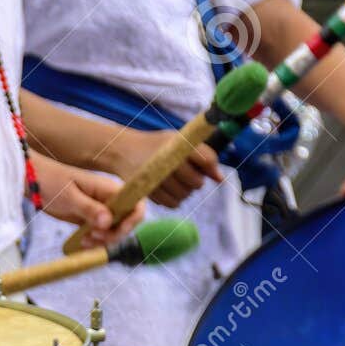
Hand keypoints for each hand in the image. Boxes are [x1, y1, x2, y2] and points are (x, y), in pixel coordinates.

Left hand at [30, 154, 145, 248]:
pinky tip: (82, 244)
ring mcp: (100, 210)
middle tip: (94, 236)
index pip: (136, 204)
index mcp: (109, 188)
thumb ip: (89, 209)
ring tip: (85, 241)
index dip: (133, 220)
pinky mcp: (89, 219)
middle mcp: (108, 199)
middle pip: (126, 222)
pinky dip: (94, 242)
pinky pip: (99, 234)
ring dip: (103, 241)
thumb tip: (108, 222)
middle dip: (115, 234)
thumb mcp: (69, 196)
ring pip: (113, 231)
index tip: (118, 229)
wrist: (33, 180)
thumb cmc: (51, 182)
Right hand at [108, 128, 222, 208]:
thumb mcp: (178, 142)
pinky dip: (174, 200)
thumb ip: (202, 156)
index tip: (207, 169)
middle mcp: (167, 162)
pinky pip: (172, 204)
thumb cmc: (156, 146)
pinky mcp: (149, 192)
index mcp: (178, 145)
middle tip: (186, 174)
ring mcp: (157, 179)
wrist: (124, 151)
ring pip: (185, 195)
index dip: (210, 167)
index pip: (206, 160)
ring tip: (175, 182)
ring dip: (185, 191)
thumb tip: (221, 179)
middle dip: (196, 181)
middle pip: (197, 182)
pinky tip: (168, 190)